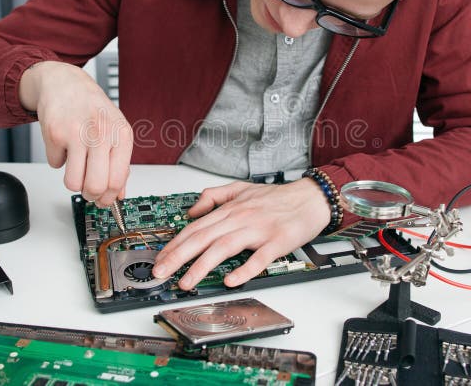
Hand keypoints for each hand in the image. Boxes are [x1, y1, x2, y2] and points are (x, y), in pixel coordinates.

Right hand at [19, 61, 132, 204]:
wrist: (65, 83)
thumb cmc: (93, 109)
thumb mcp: (115, 133)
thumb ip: (119, 165)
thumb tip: (118, 196)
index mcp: (122, 135)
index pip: (117, 180)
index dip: (108, 198)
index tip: (103, 201)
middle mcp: (102, 133)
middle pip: (94, 186)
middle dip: (89, 195)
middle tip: (87, 189)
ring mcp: (77, 133)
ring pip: (72, 183)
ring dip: (72, 179)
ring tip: (75, 163)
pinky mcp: (55, 133)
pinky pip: (55, 165)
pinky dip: (58, 159)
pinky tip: (64, 142)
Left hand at [152, 178, 330, 288]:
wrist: (311, 198)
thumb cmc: (278, 197)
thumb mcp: (241, 188)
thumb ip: (214, 195)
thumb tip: (192, 210)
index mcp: (230, 208)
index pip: (195, 227)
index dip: (174, 243)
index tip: (159, 258)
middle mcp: (241, 218)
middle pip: (203, 237)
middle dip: (178, 256)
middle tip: (161, 272)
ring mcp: (259, 230)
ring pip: (225, 247)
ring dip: (202, 266)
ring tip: (186, 282)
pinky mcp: (277, 242)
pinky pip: (259, 258)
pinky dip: (245, 269)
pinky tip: (231, 280)